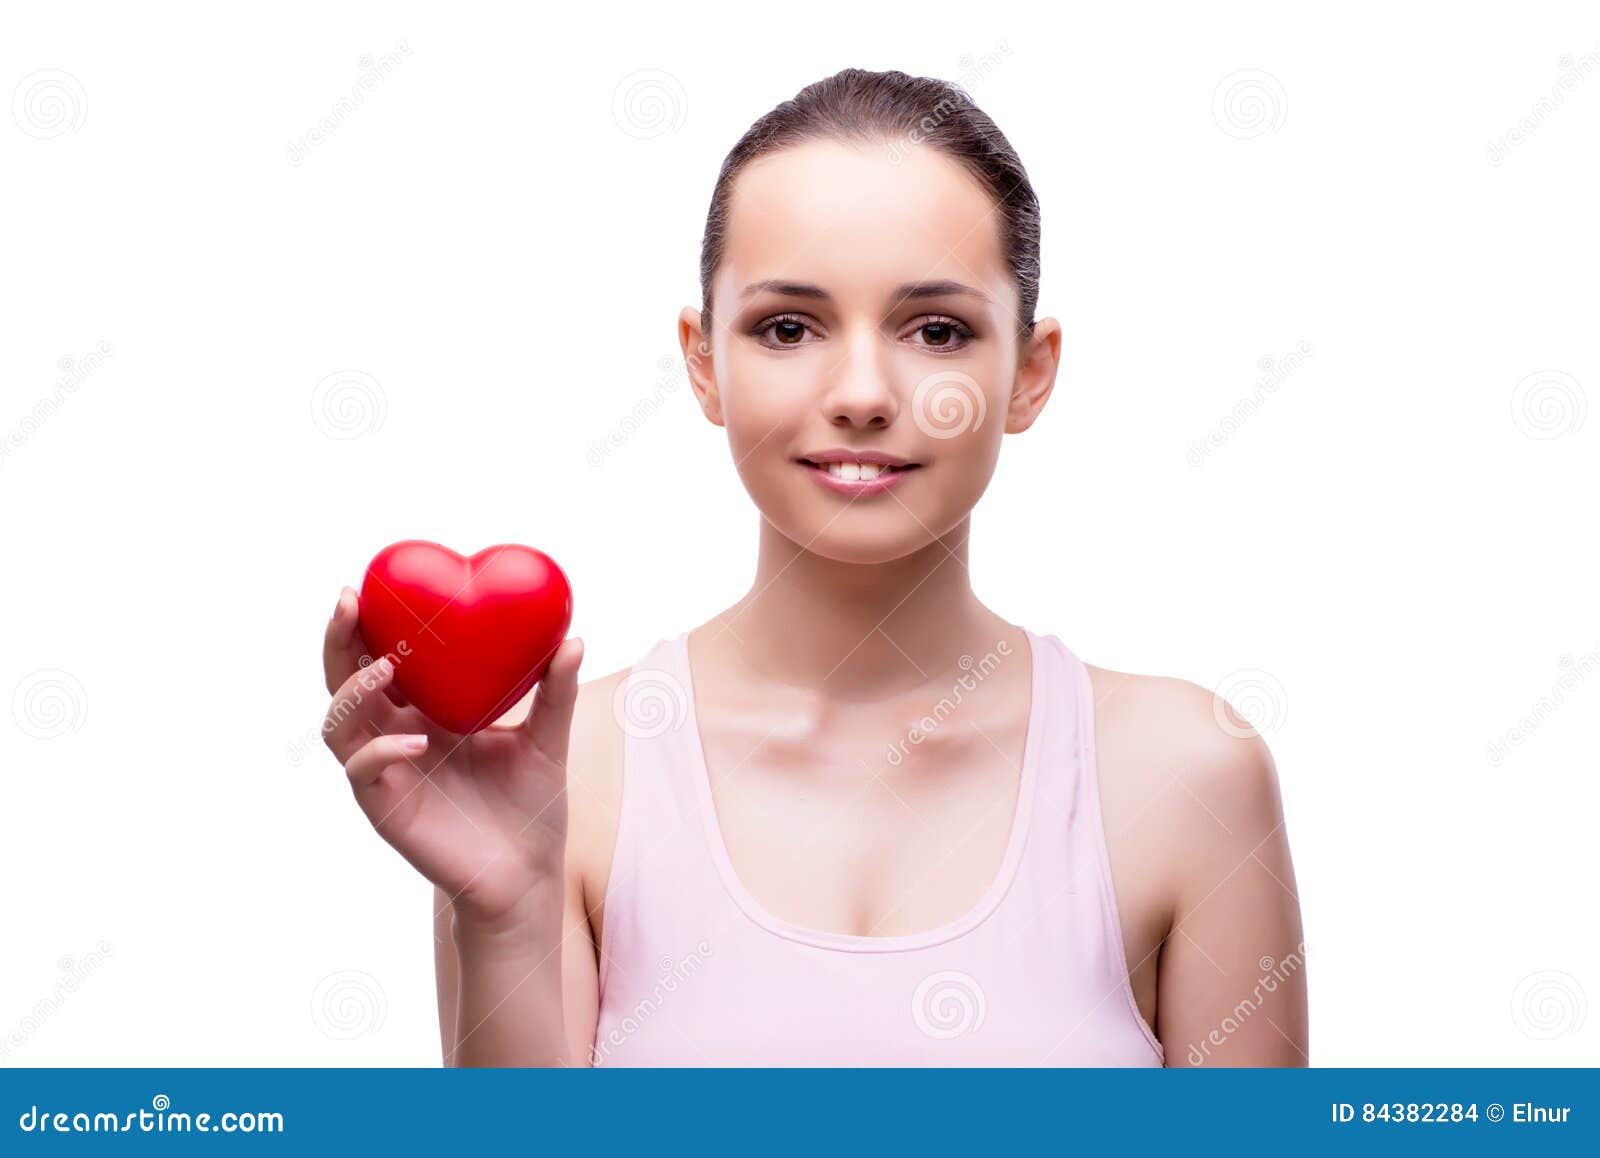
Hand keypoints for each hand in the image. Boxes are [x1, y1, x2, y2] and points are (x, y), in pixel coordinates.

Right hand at [320, 586, 582, 925]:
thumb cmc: (531, 808)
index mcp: (424, 714)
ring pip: (339, 724)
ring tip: (384, 667)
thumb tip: (574, 637)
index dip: (367, 624)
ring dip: (352, 691)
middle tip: (350, 602)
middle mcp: (395, 737)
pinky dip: (382, 752)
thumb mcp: (548, 741)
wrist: (527, 874)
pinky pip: (364, 772)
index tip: (370, 584)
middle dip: (338, 640)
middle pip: (343, 682)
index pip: (382, 659)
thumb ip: (556, 694)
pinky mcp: (385, 809)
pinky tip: (416, 743)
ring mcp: (385, 773)